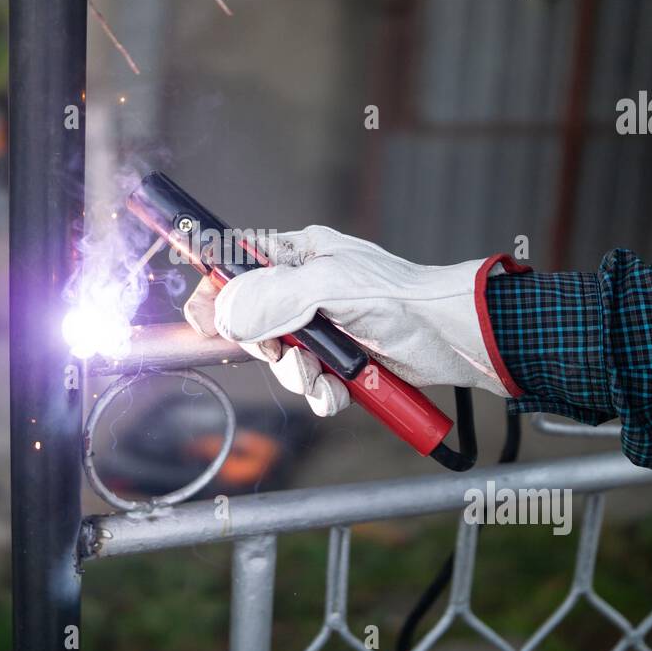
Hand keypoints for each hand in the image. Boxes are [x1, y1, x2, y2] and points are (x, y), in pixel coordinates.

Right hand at [182, 225, 523, 416]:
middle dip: (267, 347)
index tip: (201, 319)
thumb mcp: (328, 286)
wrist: (450, 337)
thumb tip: (224, 312)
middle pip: (254, 323)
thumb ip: (272, 296)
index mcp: (301, 255)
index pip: (239, 266)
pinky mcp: (342, 363)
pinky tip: (341, 393)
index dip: (216, 292)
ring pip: (282, 361)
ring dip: (298, 376)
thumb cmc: (400, 296)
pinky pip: (312, 386)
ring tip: (321, 375)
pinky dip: (323, 395)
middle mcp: (307, 290)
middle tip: (282, 351)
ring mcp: (325, 328)